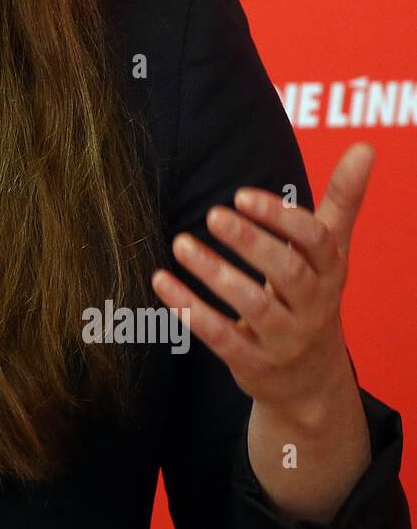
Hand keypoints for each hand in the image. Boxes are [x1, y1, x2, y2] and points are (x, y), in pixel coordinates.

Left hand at [150, 143, 373, 427]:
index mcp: (329, 272)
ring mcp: (284, 339)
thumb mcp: (330, 251)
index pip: (314, 241)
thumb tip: (365, 147)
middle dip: (251, 243)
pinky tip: (162, 282)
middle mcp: (312, 306)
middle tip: (213, 214)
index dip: (281, 218)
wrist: (311, 381)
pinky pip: (221, 337)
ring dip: (215, 274)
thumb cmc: (312, 296)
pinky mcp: (253, 364)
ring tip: (181, 244)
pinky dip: (190, 310)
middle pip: (287, 272)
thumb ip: (342, 200)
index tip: (243, 195)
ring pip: (253, 306)